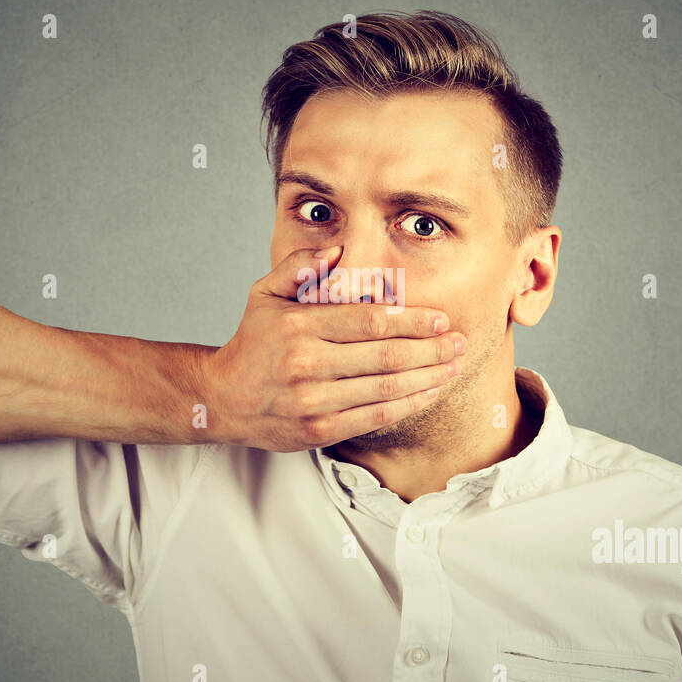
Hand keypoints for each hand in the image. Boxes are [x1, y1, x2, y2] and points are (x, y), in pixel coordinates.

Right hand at [202, 245, 465, 450]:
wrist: (221, 398)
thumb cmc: (253, 342)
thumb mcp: (265, 294)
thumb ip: (299, 266)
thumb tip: (338, 251)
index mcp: (299, 327)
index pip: (370, 320)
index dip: (412, 320)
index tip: (441, 318)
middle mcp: (307, 365)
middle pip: (386, 355)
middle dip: (431, 349)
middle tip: (460, 342)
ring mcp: (313, 401)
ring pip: (386, 388)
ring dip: (428, 378)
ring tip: (453, 367)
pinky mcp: (319, 430)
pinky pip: (375, 417)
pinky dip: (408, 405)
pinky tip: (429, 393)